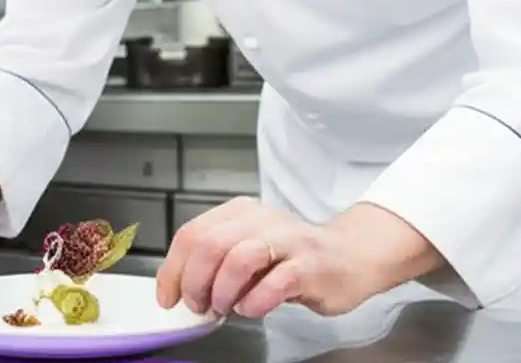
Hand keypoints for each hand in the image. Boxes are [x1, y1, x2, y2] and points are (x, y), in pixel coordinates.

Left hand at [156, 198, 442, 318]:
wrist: (352, 256)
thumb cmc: (295, 257)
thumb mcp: (251, 249)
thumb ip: (219, 261)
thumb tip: (181, 289)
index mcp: (242, 212)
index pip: (192, 234)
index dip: (173, 270)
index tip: (168, 297)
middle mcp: (263, 219)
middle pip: (210, 244)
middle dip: (194, 282)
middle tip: (198, 305)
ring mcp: (289, 240)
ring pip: (238, 258)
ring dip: (222, 291)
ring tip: (224, 307)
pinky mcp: (310, 265)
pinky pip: (274, 284)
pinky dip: (254, 302)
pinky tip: (252, 308)